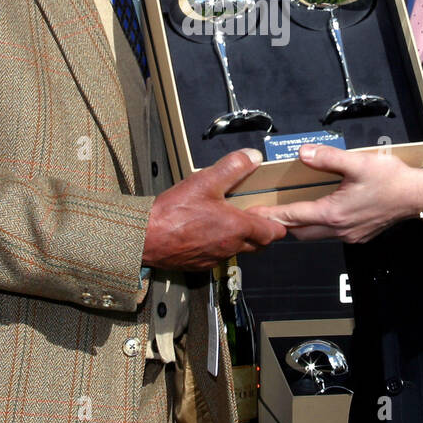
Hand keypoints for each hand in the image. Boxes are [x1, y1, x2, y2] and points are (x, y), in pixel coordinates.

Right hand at [143, 149, 286, 269]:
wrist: (145, 237)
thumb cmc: (173, 212)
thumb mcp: (205, 181)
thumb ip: (232, 167)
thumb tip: (252, 157)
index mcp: (237, 228)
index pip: (271, 234)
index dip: (276, 226)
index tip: (276, 218)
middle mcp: (230, 247)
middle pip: (259, 246)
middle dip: (262, 234)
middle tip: (256, 218)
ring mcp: (215, 258)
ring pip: (239, 251)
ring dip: (240, 240)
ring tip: (230, 222)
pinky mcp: (200, 265)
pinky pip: (218, 257)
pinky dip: (220, 246)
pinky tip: (208, 232)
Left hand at [249, 145, 422, 243]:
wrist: (419, 196)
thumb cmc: (391, 179)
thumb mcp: (358, 163)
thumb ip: (328, 159)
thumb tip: (302, 154)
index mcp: (334, 213)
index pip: (293, 217)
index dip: (270, 215)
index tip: (252, 215)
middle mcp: (339, 229)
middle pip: (300, 232)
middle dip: (281, 224)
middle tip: (263, 215)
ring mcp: (350, 235)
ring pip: (315, 235)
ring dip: (299, 226)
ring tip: (285, 214)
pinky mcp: (359, 235)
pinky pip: (330, 234)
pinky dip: (317, 227)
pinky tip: (318, 213)